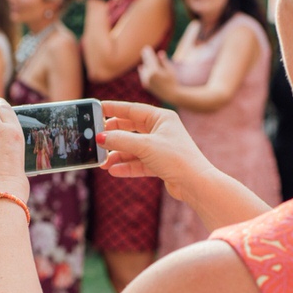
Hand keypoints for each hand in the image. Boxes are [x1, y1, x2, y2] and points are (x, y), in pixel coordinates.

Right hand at [96, 100, 214, 200]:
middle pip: (130, 129)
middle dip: (113, 136)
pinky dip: (126, 166)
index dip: (114, 109)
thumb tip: (100, 138)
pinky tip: (114, 170)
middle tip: (96, 138)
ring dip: (117, 155)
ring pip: (133, 149)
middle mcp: (161, 131)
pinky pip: (138, 163)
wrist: (195, 183)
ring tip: (102, 162)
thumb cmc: (176, 158)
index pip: (132, 109)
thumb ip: (120, 140)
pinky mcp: (160, 164)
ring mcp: (160, 148)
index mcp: (161, 118)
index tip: (97, 109)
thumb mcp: (145, 146)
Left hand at [138, 46, 176, 100]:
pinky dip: (142, 71)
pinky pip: (143, 76)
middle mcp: (149, 76)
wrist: (171, 95)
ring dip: (145, 64)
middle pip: (146, 63)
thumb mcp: (170, 70)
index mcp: (155, 71)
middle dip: (146, 56)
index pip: (150, 59)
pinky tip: (141, 67)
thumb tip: (160, 53)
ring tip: (145, 57)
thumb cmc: (173, 81)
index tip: (147, 48)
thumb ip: (164, 61)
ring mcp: (146, 81)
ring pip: (144, 70)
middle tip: (144, 50)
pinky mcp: (146, 85)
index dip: (148, 53)